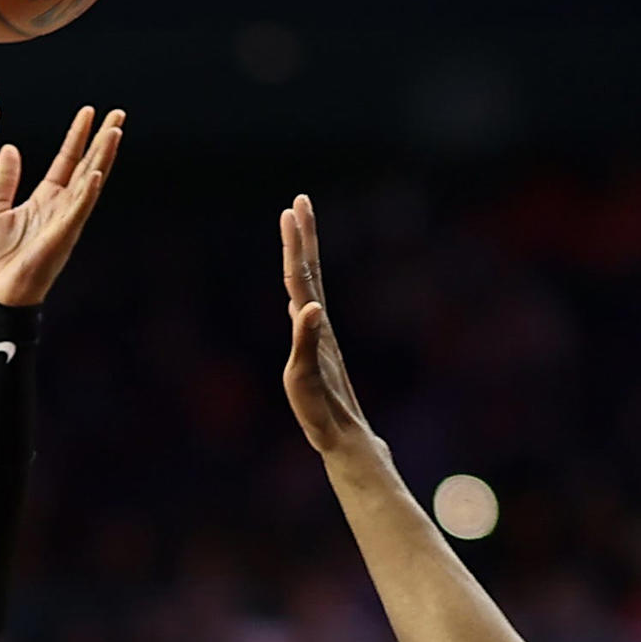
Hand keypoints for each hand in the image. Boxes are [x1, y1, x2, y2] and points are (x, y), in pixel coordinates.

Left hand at [0, 102, 123, 304]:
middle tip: (118, 113)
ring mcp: (65, 221)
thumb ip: (5, 180)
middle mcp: (60, 208)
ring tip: (115, 131)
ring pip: (89, 182)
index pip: (67, 161)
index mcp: (44, 200)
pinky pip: (78, 210)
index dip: (78, 136)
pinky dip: (88, 192)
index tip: (89, 112)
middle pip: (87, 166)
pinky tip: (97, 172)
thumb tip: (11, 148)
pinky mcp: (61, 236)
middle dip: (102, 139)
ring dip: (103, 157)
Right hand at [277, 194, 376, 455]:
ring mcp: (318, 339)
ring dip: (302, 260)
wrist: (346, 438)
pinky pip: (305, 316)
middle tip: (300, 203)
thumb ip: (307, 341)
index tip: (294, 208)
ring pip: (309, 290)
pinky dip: (300, 298)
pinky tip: (297, 298)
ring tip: (297, 234)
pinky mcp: (317, 355)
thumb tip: (309, 307)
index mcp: (314, 326)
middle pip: (309, 273)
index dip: (297, 242)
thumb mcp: (308, 379)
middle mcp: (318, 326)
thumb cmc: (323, 414)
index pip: (302, 275)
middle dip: (302, 238)